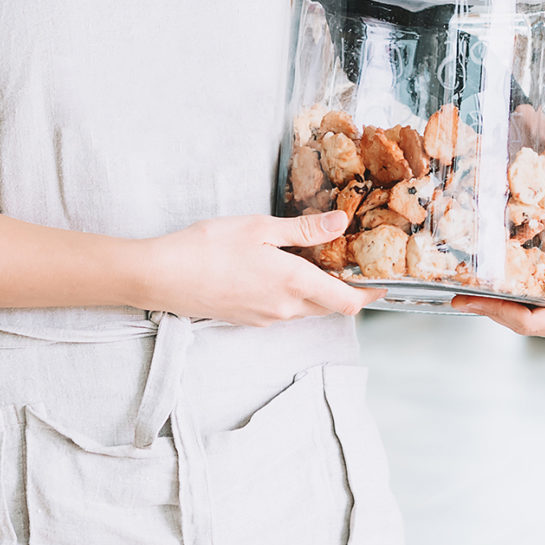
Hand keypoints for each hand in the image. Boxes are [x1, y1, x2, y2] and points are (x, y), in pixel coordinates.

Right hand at [137, 211, 378, 325]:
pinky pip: (283, 311)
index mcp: (294, 283)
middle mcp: (285, 308)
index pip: (347, 302)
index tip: (382, 282)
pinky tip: (279, 272)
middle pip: (329, 307)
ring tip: (315, 262)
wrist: (163, 276)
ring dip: (317, 292)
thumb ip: (304, 230)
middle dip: (344, 290)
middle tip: (349, 264)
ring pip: (306, 309)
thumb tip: (341, 223)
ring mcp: (266, 318)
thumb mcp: (260, 227)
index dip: (369, 295)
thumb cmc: (209, 246)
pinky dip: (292, 295)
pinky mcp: (248, 320)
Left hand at [454, 151, 544, 337]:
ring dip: (500, 308)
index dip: (499, 312)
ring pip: (530, 321)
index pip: (535, 323)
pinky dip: (514, 302)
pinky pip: (536, 312)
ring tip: (469, 294)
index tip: (470, 299)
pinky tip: (492, 291)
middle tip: (459, 297)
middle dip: (494, 311)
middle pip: (528, 325)